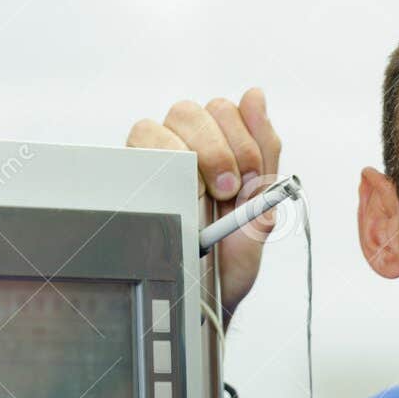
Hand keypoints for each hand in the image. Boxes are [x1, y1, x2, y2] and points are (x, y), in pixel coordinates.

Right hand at [127, 91, 282, 318]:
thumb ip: (265, 153)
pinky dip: (163, 155)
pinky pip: (141, 138)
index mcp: (222, 151)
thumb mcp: (259, 211)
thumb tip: (255, 94)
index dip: (244, 138)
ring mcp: (159, 157)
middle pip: (198, 109)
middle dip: (222, 147)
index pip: (228, 110)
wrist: (204, 304)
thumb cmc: (228, 262)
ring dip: (197, 151)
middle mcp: (188, 147)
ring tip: (207, 192)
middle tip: (230, 191)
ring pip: (173, 118)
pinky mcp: (133, 171)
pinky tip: (179, 186)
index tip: (250, 179)